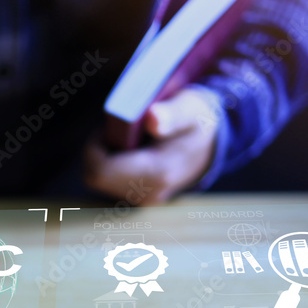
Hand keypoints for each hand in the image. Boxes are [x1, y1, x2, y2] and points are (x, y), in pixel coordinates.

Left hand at [84, 87, 219, 204]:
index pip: (100, 171)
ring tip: (126, 137)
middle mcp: (148, 193)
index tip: (106, 126)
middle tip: (116, 129)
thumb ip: (171, 114)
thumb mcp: (190, 108)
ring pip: (101, 180)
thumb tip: (152, 118)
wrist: (212, 144)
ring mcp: (144, 199)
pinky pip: (111, 182)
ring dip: (105, 156)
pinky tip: (130, 148)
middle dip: (98, 150)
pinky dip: (113, 163)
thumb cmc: (197, 120)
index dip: (94, 146)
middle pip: (97, 176)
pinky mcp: (141, 198)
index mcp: (157, 173)